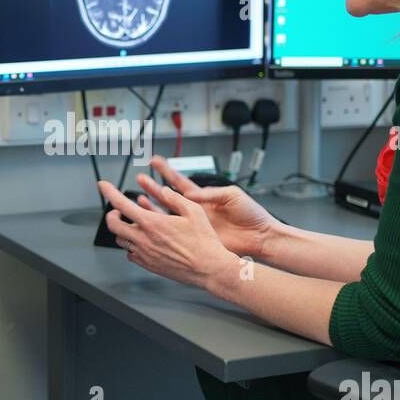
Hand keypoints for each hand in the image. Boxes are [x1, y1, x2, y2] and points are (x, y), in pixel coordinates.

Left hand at [97, 176, 237, 290]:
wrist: (208, 268)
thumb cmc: (204, 242)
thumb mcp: (193, 211)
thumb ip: (174, 197)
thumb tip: (163, 190)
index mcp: (152, 223)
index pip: (120, 204)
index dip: (109, 192)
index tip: (104, 186)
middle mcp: (144, 239)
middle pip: (113, 225)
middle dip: (112, 214)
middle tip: (119, 210)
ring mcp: (144, 254)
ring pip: (120, 240)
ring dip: (123, 230)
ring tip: (134, 225)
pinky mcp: (148, 265)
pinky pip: (130, 254)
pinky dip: (132, 246)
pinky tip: (143, 242)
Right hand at [137, 155, 278, 260]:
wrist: (260, 237)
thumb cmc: (250, 215)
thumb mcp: (231, 195)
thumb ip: (210, 193)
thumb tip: (191, 193)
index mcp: (204, 197)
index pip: (181, 182)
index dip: (167, 171)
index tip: (155, 162)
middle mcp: (196, 210)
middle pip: (169, 196)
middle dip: (153, 187)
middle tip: (140, 178)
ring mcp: (194, 225)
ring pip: (168, 215)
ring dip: (153, 207)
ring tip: (138, 200)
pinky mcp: (197, 238)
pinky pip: (176, 233)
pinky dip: (163, 228)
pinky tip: (152, 224)